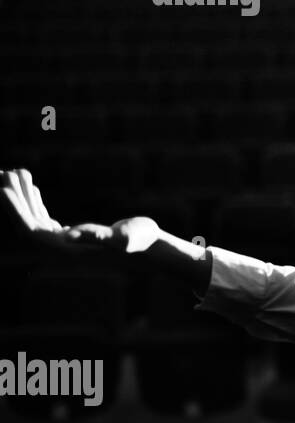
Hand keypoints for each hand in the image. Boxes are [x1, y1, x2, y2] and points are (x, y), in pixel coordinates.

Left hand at [1, 169, 159, 253]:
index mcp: (65, 250)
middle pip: (25, 224)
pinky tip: (32, 188)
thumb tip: (68, 235)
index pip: (28, 230)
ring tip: (17, 172)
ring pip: (33, 219)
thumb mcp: (122, 238)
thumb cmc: (139, 241)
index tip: (3, 188)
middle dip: (14, 198)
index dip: (14, 210)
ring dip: (23, 196)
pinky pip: (44, 220)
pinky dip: (35, 203)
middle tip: (5, 172)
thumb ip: (97, 236)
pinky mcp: (71, 237)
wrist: (152, 248)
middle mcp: (59, 249)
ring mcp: (64, 243)